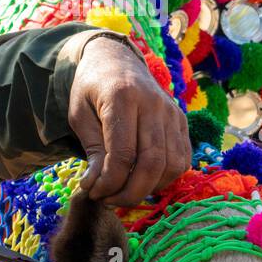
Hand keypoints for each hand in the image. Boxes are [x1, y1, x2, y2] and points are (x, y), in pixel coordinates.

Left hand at [70, 35, 190, 205]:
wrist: (115, 60)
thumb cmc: (90, 89)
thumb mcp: (79, 115)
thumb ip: (92, 149)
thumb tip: (96, 186)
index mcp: (122, 98)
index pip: (124, 153)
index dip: (110, 182)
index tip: (93, 193)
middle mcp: (154, 105)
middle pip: (152, 163)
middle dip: (130, 192)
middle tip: (108, 201)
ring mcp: (172, 112)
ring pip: (172, 165)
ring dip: (148, 189)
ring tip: (122, 193)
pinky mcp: (182, 121)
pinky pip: (183, 159)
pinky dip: (165, 178)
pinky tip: (142, 181)